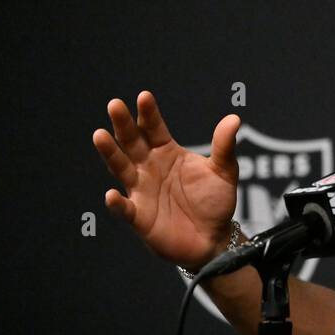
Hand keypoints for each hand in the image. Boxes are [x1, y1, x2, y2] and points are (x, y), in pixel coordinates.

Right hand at [92, 90, 240, 270]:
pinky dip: (117, 203)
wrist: (214, 237)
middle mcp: (148, 167)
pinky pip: (125, 209)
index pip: (154, 129)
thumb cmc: (215, 201)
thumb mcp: (224, 172)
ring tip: (100, 136)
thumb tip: (234, 119)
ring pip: (121, 169)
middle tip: (114, 105)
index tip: (144, 97)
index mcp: (167, 152)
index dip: (149, 114)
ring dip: (110, 154)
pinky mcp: (139, 217)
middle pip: (132, 142)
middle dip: (123, 125)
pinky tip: (112, 195)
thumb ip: (224, 146)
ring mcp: (141, 191)